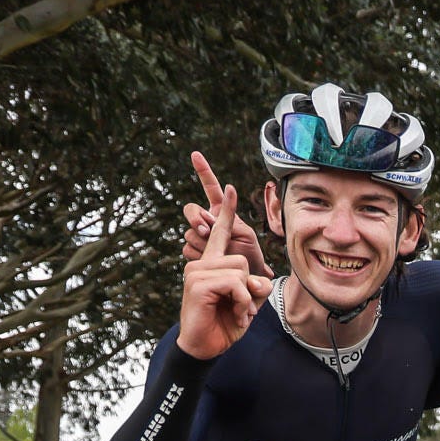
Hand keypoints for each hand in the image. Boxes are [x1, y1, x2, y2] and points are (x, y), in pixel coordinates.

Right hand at [175, 185, 272, 359]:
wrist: (205, 347)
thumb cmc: (225, 324)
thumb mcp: (248, 302)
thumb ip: (257, 286)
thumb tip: (260, 280)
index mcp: (212, 263)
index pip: (220, 232)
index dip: (226, 211)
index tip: (231, 188)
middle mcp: (201, 263)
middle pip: (241, 259)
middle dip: (250, 287)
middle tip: (242, 306)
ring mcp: (196, 271)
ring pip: (239, 271)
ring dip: (246, 298)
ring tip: (236, 311)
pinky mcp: (198, 283)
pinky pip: (235, 283)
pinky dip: (241, 303)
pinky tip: (233, 315)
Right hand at [179, 152, 270, 275]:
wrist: (243, 286)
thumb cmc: (251, 262)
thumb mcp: (247, 239)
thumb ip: (230, 225)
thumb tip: (208, 219)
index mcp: (222, 214)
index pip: (210, 189)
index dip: (204, 172)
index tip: (195, 154)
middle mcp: (206, 223)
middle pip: (191, 210)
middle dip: (197, 219)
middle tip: (207, 230)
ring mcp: (197, 238)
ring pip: (190, 232)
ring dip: (205, 243)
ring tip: (221, 256)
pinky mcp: (192, 254)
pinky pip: (189, 248)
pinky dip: (201, 256)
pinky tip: (213, 264)